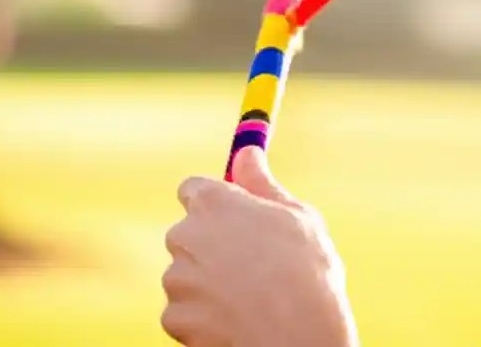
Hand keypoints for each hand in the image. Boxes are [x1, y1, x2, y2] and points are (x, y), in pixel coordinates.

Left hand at [162, 147, 357, 346]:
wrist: (297, 336)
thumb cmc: (306, 271)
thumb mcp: (297, 216)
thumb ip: (262, 184)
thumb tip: (246, 152)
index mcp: (214, 202)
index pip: (193, 188)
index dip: (214, 202)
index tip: (234, 215)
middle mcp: (185, 234)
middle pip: (188, 233)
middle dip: (212, 245)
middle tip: (251, 264)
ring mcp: (176, 278)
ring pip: (188, 275)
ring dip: (209, 283)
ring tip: (251, 297)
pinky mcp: (174, 317)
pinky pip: (186, 311)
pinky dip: (205, 317)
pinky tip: (237, 320)